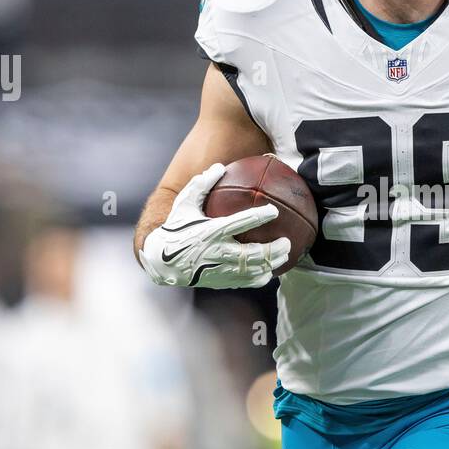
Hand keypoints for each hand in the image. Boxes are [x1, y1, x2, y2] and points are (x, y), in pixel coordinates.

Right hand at [139, 163, 289, 288]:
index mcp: (210, 231)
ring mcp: (220, 269)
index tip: (274, 211)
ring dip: (272, 263)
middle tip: (286, 241)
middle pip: (254, 253)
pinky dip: (261, 277)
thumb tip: (219, 166)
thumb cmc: (175, 228)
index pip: (240, 223)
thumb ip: (201, 185)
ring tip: (284, 255)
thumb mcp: (184, 203)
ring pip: (254, 270)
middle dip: (274, 249)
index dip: (259, 216)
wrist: (161, 260)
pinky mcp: (221, 280)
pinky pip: (246, 282)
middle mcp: (218, 252)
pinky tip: (269, 271)